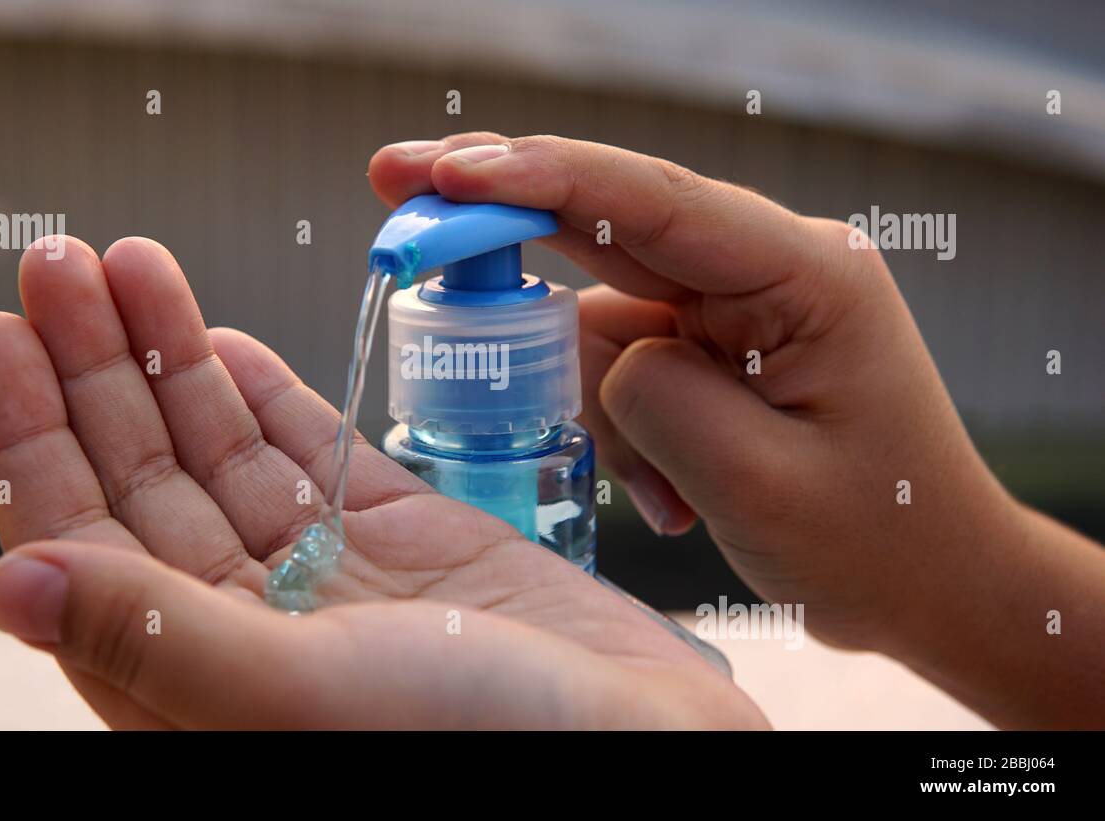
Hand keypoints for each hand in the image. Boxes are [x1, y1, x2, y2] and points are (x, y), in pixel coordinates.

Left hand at [0, 236, 764, 728]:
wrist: (645, 744)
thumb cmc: (483, 747)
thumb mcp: (299, 694)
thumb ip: (157, 634)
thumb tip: (10, 582)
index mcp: (196, 680)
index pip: (79, 540)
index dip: (31, 436)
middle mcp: (252, 628)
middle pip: (143, 480)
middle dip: (98, 367)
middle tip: (57, 262)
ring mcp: (331, 580)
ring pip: (222, 453)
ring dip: (170, 359)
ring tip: (127, 264)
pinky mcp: (408, 541)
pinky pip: (314, 455)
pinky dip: (266, 394)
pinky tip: (216, 337)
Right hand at [369, 134, 1104, 728]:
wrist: (930, 581)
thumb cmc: (874, 537)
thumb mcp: (758, 483)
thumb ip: (657, 398)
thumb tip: (598, 346)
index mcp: (805, 273)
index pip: (653, 203)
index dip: (540, 178)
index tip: (447, 173)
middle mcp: (764, 267)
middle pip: (608, 218)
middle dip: (503, 214)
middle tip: (398, 193)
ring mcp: (733, 303)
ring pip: (599, 312)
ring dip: (591, 405)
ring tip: (660, 497)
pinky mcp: (709, 344)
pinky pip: (618, 363)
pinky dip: (614, 429)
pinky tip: (667, 496)